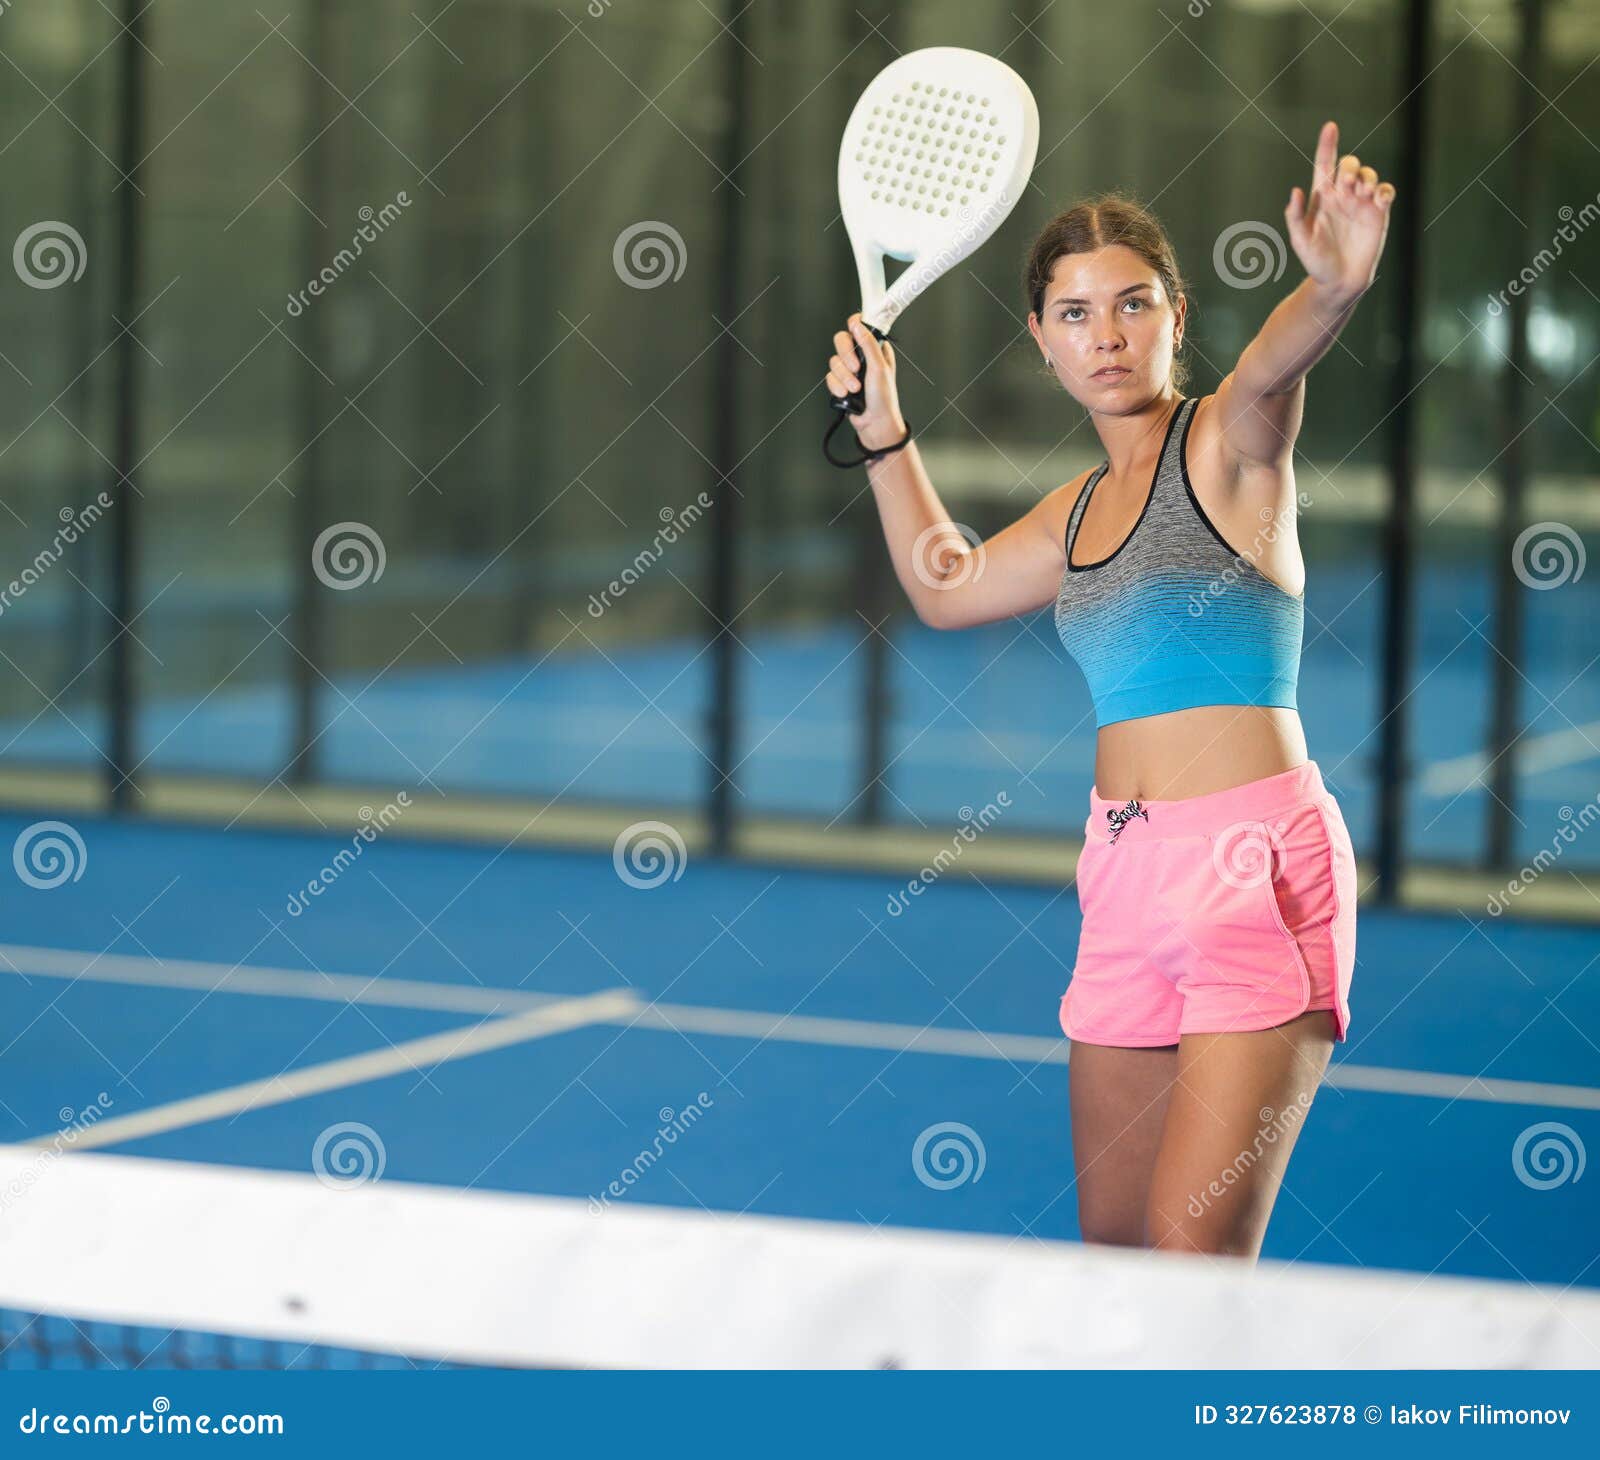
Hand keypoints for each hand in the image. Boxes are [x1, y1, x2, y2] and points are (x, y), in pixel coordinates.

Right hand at [827, 314, 905, 449]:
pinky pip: (830, 377)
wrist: (874, 423)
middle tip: (856, 368)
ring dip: (844, 377)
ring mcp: (850, 370)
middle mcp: (862, 356)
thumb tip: (857, 323)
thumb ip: (868, 343)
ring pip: (834, 361)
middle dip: (846, 356)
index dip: (854, 325)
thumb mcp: (879, 367)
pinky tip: (847, 395)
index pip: (860, 327)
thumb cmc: (884, 398)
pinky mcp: (840, 382)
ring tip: (855, 389)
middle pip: (841, 341)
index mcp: (875, 349)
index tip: (853, 329)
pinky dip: (837, 387)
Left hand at [1285, 120, 1394, 299]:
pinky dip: (1384, 190)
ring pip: (1369, 174)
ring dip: (1366, 178)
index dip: (1327, 144)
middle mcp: (1342, 196)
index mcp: (1321, 198)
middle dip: (1349, 167)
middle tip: (1346, 185)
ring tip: (1360, 195)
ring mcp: (1361, 203)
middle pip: (1349, 165)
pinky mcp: (1378, 213)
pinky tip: (1378, 199)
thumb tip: (1294, 191)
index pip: (1324, 165)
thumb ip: (1294, 217)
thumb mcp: (1300, 241)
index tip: (1330, 126)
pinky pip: (1386, 191)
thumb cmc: (1317, 262)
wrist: (1340, 281)